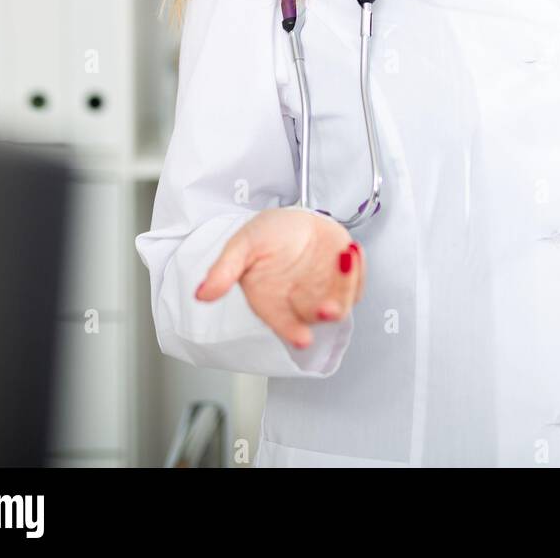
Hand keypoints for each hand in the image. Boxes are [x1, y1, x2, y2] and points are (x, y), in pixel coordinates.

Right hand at [194, 208, 366, 349]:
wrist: (293, 219)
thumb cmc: (267, 235)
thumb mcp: (241, 246)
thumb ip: (224, 270)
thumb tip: (202, 294)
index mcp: (272, 301)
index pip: (282, 323)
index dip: (291, 332)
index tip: (301, 339)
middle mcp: (299, 302)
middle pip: (317, 316)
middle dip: (327, 312)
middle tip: (330, 306)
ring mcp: (324, 290)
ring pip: (341, 300)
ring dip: (347, 286)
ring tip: (346, 258)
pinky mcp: (344, 277)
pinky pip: (356, 280)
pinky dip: (357, 269)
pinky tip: (352, 251)